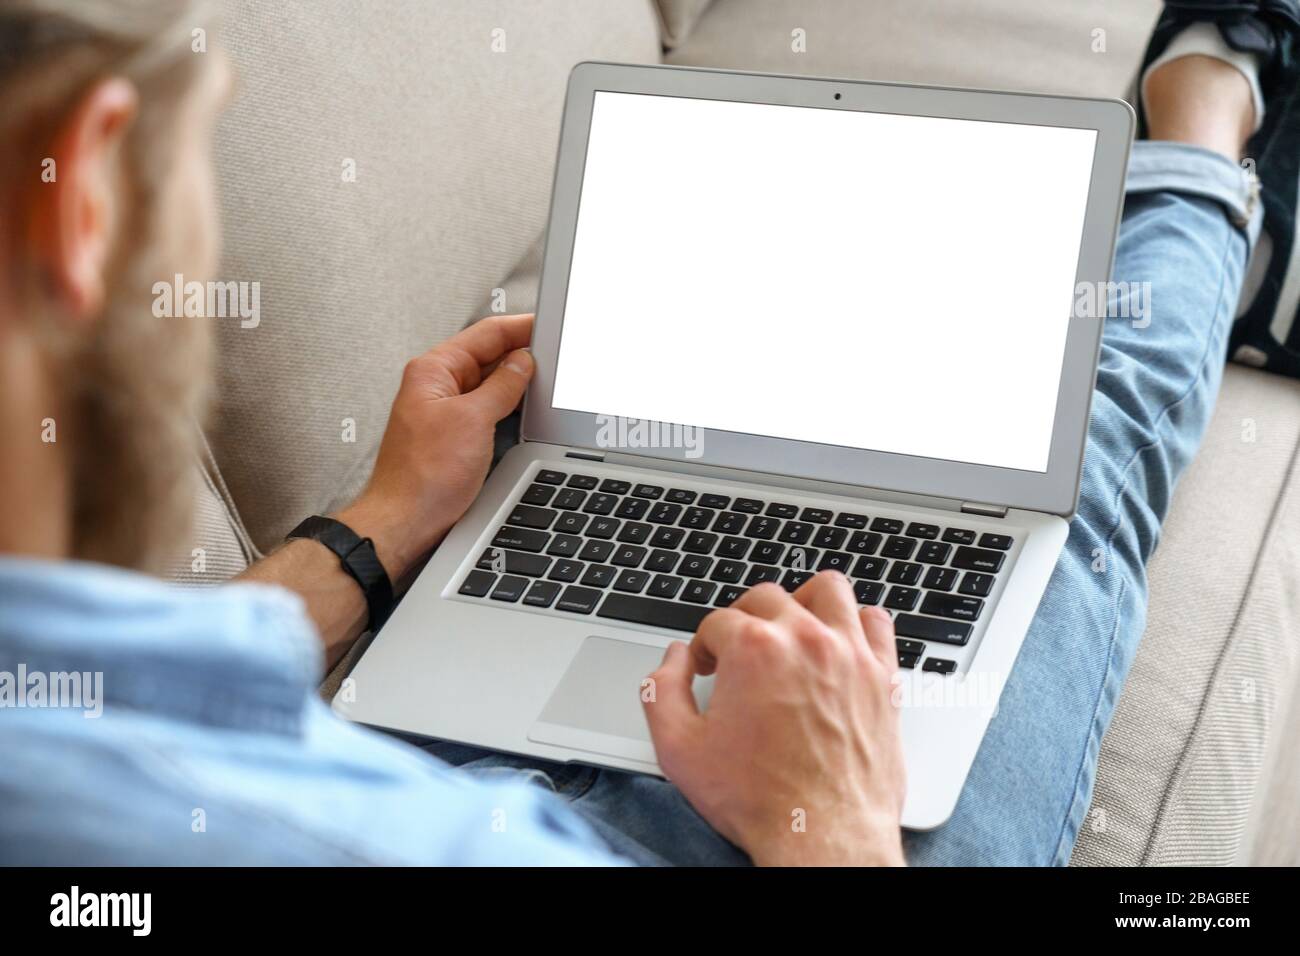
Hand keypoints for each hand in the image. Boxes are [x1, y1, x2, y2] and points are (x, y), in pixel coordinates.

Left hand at [338, 314, 533, 580]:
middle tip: (554, 354)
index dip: (519, 328)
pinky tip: (525, 409)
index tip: (546, 325)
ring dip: (515, 382)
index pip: (484, 335)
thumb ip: (502, 386)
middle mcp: (436, 387)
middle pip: (487, 357)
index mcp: (432, 371)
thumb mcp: (473, 421)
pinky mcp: (453, 435)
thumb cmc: (422, 477)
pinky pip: (486, 408)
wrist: (405, 522)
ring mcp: (444, 411)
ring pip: (488, 384)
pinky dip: (507, 406)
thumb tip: (522, 364)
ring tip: (544, 381)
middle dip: (520, 354)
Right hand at [642, 572, 906, 865]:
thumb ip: (660, 691)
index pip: (718, 622)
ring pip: (828, 591)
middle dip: (744, 620)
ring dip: (803, 603)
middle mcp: (805, 639)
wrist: (823, 837)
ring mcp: (850, 654)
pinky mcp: (883, 676)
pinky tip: (841, 644)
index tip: (707, 670)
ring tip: (790, 629)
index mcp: (753, 649)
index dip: (705, 647)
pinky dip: (858, 623)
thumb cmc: (758, 799)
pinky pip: (877, 623)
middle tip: (738, 655)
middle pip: (767, 598)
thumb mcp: (679, 749)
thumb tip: (674, 659)